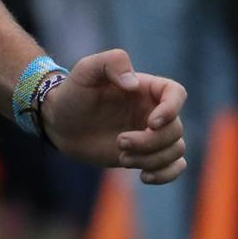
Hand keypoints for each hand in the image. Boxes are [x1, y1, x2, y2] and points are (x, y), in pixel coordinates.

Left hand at [39, 49, 187, 184]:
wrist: (60, 123)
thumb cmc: (73, 93)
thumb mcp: (86, 70)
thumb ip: (111, 63)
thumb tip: (134, 83)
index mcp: (145, 87)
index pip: (176, 93)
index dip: (172, 109)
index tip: (151, 123)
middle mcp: (153, 110)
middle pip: (176, 129)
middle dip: (150, 142)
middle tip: (120, 142)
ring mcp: (151, 134)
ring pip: (175, 150)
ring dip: (152, 159)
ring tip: (122, 157)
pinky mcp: (146, 154)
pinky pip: (174, 166)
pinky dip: (166, 175)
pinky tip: (144, 176)